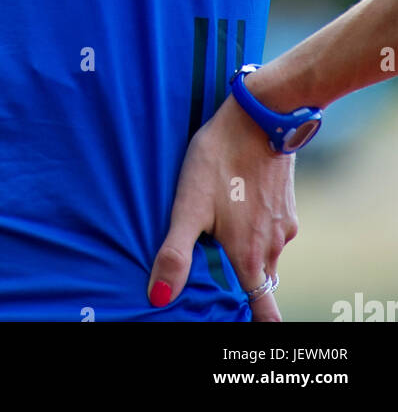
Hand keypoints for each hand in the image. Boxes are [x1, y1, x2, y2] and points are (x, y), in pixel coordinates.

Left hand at [147, 94, 298, 320]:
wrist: (260, 117)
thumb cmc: (219, 161)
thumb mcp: (188, 206)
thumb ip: (175, 254)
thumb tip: (158, 297)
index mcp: (250, 257)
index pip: (265, 312)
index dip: (259, 325)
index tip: (247, 326)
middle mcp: (273, 247)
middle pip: (261, 282)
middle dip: (245, 287)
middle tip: (219, 275)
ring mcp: (283, 225)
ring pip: (266, 253)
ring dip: (248, 252)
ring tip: (222, 234)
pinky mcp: (285, 204)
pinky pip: (270, 229)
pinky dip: (255, 228)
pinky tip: (235, 206)